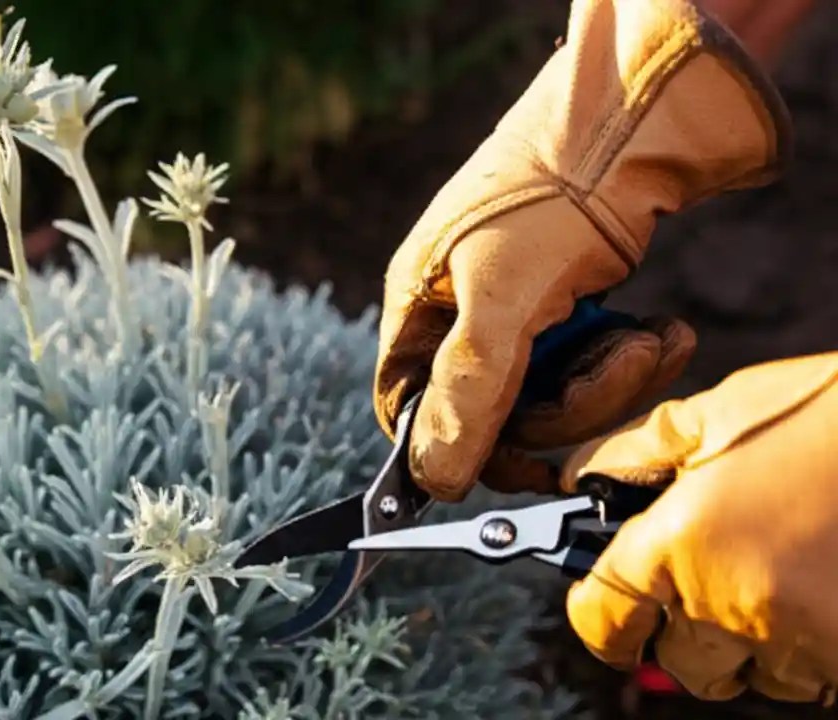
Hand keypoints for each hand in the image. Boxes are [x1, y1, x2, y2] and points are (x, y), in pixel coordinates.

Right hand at [373, 0, 790, 501]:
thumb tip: (431, 478)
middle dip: (567, 406)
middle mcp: (461, 316)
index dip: (460, 446)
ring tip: (652, 339)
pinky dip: (633, 358)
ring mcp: (520, 313)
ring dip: (612, 381)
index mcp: (419, 309)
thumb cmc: (549, 195)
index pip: (410, 410)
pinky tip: (663, 331)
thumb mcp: (503, 298)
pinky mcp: (574, 308)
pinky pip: (594, 368)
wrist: (638, 122)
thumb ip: (468, 392)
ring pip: (553, 397)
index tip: (525, 466)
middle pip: (496, 414)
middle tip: (618, 367)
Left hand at [560, 352, 837, 703]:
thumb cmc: (828, 410)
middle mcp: (736, 600)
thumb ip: (636, 452)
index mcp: (683, 539)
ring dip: (755, 639)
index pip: (601, 618)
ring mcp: (805, 637)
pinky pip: (813, 679)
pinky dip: (810, 647)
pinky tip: (822, 582)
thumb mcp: (721, 410)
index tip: (608, 606)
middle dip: (684, 627)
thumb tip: (577, 480)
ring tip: (785, 567)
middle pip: (678, 663)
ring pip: (753, 675)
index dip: (598, 614)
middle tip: (712, 575)